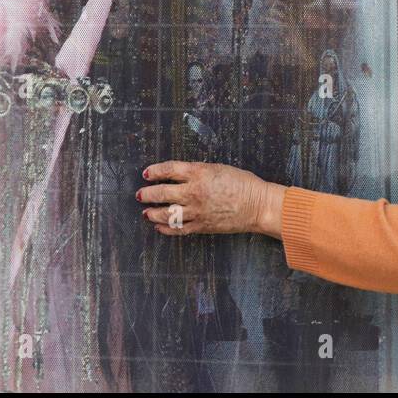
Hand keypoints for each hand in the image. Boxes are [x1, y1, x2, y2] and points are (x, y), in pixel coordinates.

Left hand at [138, 160, 284, 237]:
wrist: (257, 205)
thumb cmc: (242, 183)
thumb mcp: (217, 168)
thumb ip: (197, 171)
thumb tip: (178, 175)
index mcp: (199, 173)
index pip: (169, 170)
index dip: (154, 171)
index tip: (146, 173)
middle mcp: (194, 192)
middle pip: (162, 192)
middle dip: (147, 194)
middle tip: (140, 194)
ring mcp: (197, 211)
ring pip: (166, 214)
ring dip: (153, 213)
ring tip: (146, 212)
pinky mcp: (201, 226)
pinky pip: (178, 229)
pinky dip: (166, 228)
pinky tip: (159, 226)